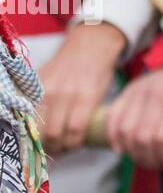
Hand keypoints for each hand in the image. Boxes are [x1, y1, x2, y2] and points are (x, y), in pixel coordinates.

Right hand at [35, 22, 125, 153]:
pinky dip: (34, 124)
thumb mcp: (102, 93)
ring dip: (44, 138)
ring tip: (50, 140)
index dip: (72, 145)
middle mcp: (64, 93)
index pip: (74, 132)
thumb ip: (88, 116)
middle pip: (54, 134)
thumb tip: (76, 141)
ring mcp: (47, 89)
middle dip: (57, 146)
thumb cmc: (99, 71)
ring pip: (39, 127)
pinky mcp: (35, 86)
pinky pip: (30, 113)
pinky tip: (40, 127)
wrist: (89, 45)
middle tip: (60, 148)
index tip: (72, 147)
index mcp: (86, 96)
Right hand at [103, 59, 162, 172]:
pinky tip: (122, 150)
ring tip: (146, 159)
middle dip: (149, 159)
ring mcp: (139, 91)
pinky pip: (113, 118)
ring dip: (133, 152)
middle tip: (159, 166)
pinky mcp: (128, 90)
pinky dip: (114, 137)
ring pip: (125, 132)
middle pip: (142, 139)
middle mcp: (155, 94)